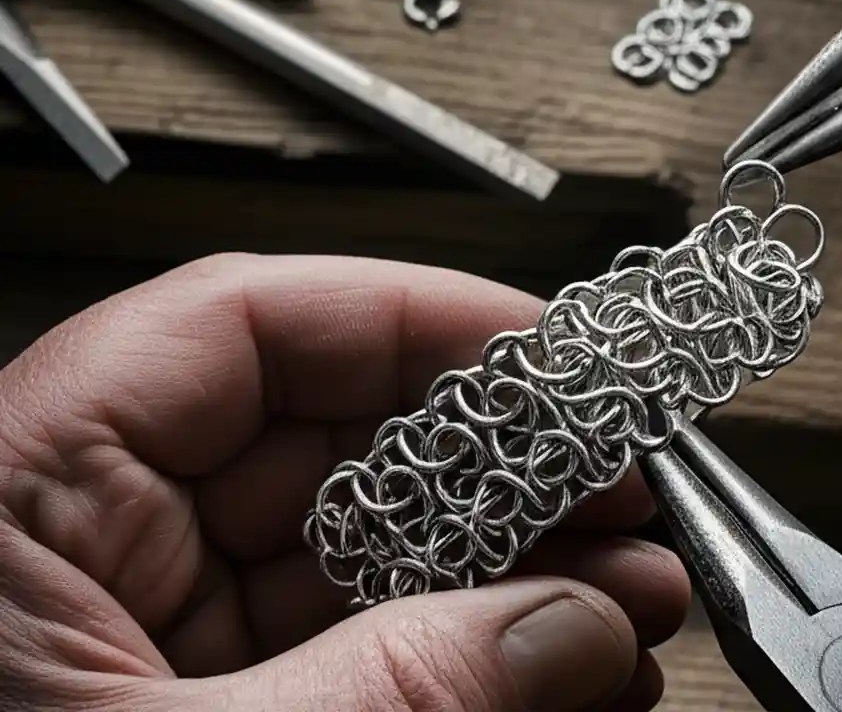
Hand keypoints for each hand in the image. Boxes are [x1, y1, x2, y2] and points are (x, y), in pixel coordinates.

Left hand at [0, 254, 690, 710]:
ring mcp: (155, 640)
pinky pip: (363, 657)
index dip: (412, 321)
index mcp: (22, 496)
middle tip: (622, 503)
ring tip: (628, 609)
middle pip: (329, 444)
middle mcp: (91, 548)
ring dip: (511, 580)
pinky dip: (469, 666)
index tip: (551, 360)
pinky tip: (568, 681)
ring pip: (364, 560)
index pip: (238, 330)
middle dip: (499, 472)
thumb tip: (579, 628)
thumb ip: (399, 694)